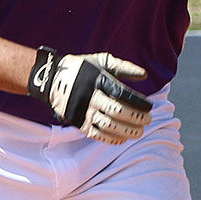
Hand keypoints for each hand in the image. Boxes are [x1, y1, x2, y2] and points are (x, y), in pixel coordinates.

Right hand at [28, 48, 151, 144]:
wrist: (50, 78)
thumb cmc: (82, 68)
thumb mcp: (101, 61)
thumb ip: (123, 67)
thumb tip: (144, 75)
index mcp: (98, 79)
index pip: (122, 93)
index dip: (138, 102)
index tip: (150, 106)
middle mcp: (90, 96)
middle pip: (117, 110)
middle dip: (136, 118)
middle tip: (148, 120)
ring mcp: (83, 110)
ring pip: (108, 125)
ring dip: (127, 131)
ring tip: (139, 132)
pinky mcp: (78, 122)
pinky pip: (96, 134)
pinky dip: (111, 139)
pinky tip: (122, 138)